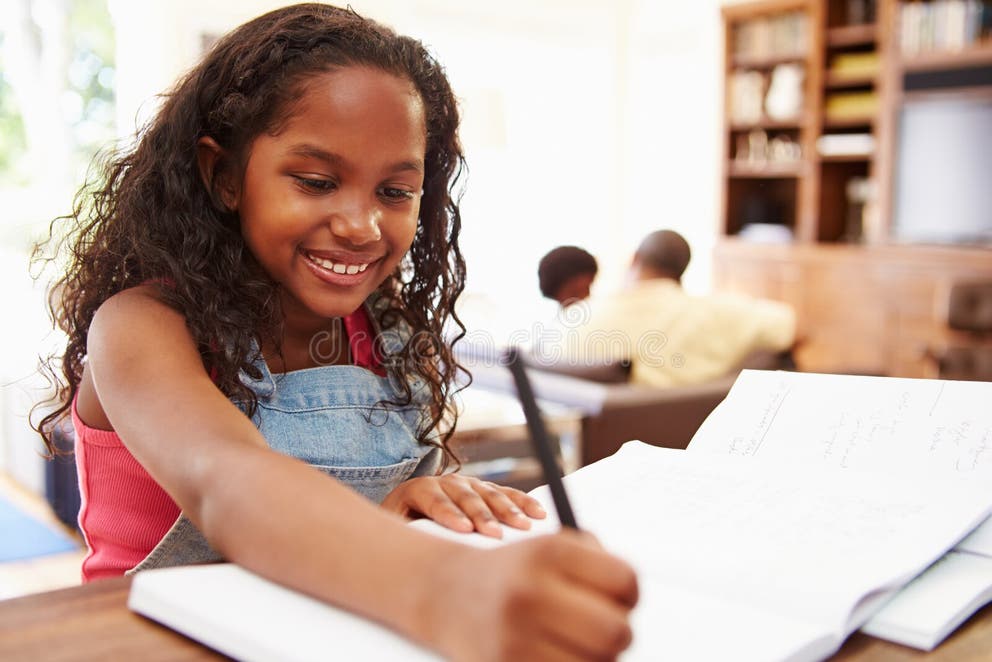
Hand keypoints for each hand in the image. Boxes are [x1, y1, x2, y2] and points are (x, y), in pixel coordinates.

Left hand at [381, 474, 545, 537]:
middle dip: (482, 515)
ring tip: (522, 526)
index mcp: (419, 489)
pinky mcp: (486, 490)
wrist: (408, 510)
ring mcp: (468, 484)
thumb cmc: (403, 526)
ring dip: (508, 510)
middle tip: (494, 534)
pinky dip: (523, 503)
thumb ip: (410, 535)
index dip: (450, 514)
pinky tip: (537, 514)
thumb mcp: (397, 529)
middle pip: (467, 497)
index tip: (465, 529)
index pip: (435, 500)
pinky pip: (508, 494)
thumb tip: (424, 550)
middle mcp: (446, 482)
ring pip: (490, 493)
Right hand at [424, 531, 638, 660]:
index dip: (631, 594)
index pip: (624, 579)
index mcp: (549, 552)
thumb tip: (631, 597)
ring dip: (595, 657)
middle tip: (605, 629)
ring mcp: (516, 635)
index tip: (622, 599)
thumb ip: (598, 562)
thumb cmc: (513, 573)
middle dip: (619, 633)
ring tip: (577, 642)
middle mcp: (531, 592)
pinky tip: (557, 654)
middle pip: (616, 630)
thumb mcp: (549, 546)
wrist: (447, 593)